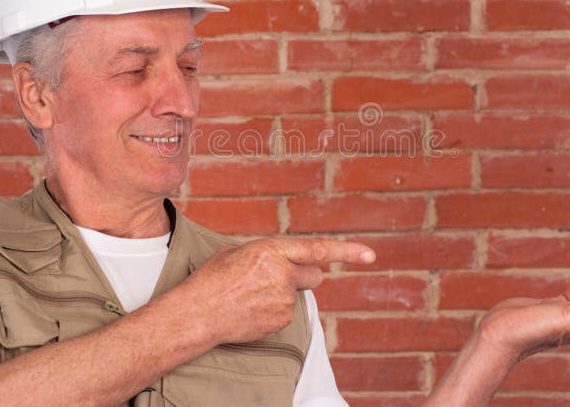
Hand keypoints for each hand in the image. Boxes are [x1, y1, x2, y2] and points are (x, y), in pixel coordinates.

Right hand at [178, 237, 375, 344]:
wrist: (198, 313)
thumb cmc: (212, 279)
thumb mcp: (238, 253)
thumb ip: (268, 254)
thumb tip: (283, 259)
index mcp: (271, 250)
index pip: (317, 250)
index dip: (347, 252)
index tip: (370, 255)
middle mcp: (282, 274)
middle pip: (314, 275)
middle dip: (303, 276)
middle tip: (278, 278)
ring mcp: (283, 300)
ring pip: (297, 295)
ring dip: (282, 294)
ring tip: (251, 295)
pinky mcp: (281, 320)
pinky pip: (286, 312)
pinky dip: (273, 311)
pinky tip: (252, 309)